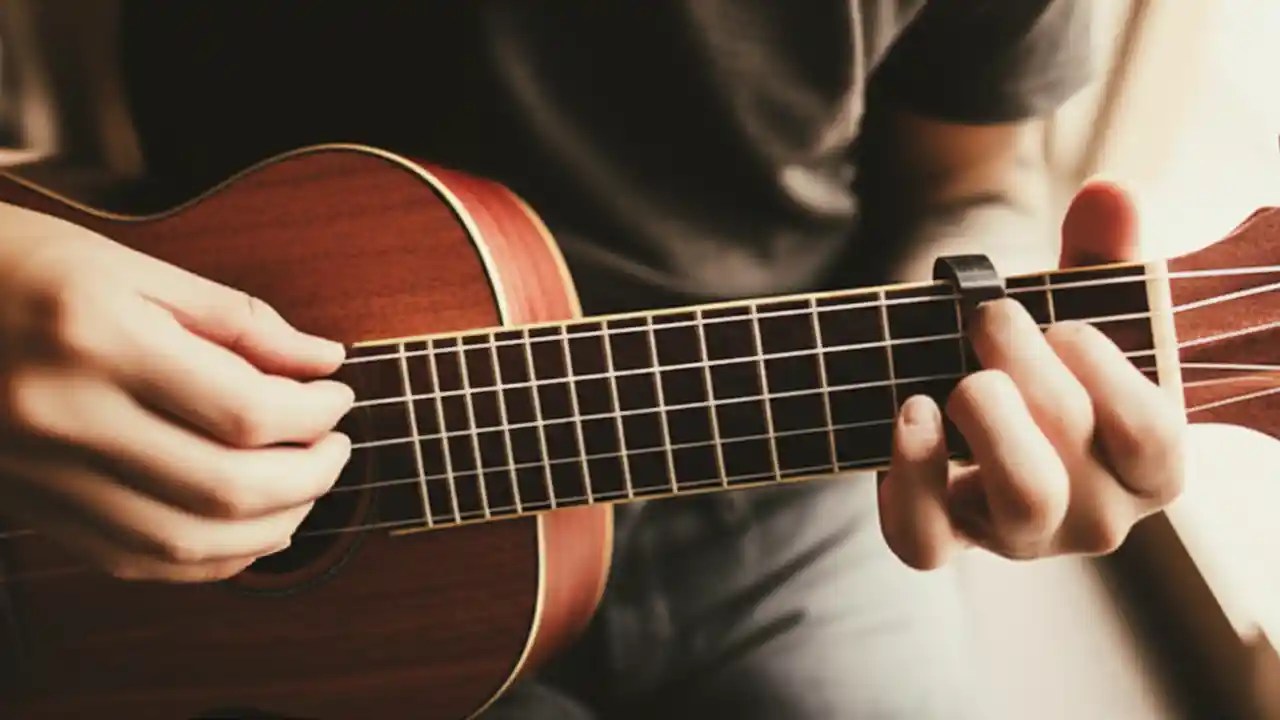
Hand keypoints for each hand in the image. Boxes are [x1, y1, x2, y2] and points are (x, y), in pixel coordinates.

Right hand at [0, 203, 353, 581]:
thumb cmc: (28, 269)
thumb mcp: (136, 269)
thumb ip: (239, 321)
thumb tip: (325, 362)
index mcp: (96, 339)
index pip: (242, 409)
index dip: (314, 412)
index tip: (339, 397)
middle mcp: (64, 417)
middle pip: (226, 488)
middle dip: (310, 476)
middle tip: (338, 447)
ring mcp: (42, 476)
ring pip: (187, 543)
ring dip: (273, 525)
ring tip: (308, 486)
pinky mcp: (37, 512)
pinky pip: (139, 563)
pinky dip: (213, 559)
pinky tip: (251, 529)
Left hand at [878, 181, 1185, 567]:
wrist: (983, 404)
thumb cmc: (1049, 363)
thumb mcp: (1082, 308)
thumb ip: (1104, 254)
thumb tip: (1110, 194)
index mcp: (1150, 464)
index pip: (1150, 433)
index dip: (1102, 368)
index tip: (1062, 324)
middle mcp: (1097, 514)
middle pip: (1072, 448)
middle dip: (1022, 363)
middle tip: (992, 320)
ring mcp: (1021, 536)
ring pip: (1021, 499)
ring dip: (984, 414)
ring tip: (961, 375)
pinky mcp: (949, 539)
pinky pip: (924, 538)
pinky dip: (911, 473)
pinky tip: (910, 412)